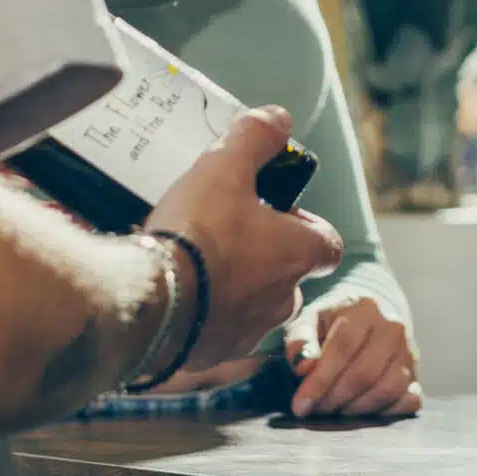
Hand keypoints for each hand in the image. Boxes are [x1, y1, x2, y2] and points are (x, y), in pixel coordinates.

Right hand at [145, 106, 343, 371]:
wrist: (148, 304)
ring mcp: (247, 334)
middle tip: (228, 235)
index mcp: (298, 255)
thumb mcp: (224, 167)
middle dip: (267, 260)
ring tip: (196, 265)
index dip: (308, 227)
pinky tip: (175, 295)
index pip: (328, 243)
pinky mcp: (210, 357)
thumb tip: (279, 118)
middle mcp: (282, 301)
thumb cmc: (196, 234)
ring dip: (235, 289)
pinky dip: (203, 317)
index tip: (278, 214)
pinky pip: (216, 333)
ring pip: (254, 309)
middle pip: (290, 277)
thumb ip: (254, 137)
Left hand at [285, 295, 422, 418]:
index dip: (320, 380)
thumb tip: (304, 366)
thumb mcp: (308, 323)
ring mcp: (408, 351)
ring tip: (336, 410)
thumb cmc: (330, 325)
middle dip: (335, 398)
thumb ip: (301, 342)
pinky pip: (409, 401)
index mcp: (363, 309)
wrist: (366, 322)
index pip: (344, 346)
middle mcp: (392, 328)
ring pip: (388, 388)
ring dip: (358, 408)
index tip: (300, 405)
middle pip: (365, 372)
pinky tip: (364, 412)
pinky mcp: (416, 374)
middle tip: (315, 411)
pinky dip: (387, 412)